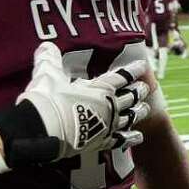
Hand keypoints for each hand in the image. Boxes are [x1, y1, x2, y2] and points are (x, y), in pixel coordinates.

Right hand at [6, 43, 151, 164]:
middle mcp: (109, 106)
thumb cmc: (47, 99)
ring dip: (138, 112)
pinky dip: (130, 138)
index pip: (122, 76)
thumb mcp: (48, 74)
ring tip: (146, 109)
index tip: (142, 65)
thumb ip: (49, 59)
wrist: (43, 129)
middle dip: (138, 91)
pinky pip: (120, 140)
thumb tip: (45, 45)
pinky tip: (138, 136)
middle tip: (145, 88)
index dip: (133, 70)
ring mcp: (107, 125)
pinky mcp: (101, 142)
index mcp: (100, 88)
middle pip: (130, 97)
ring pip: (130, 117)